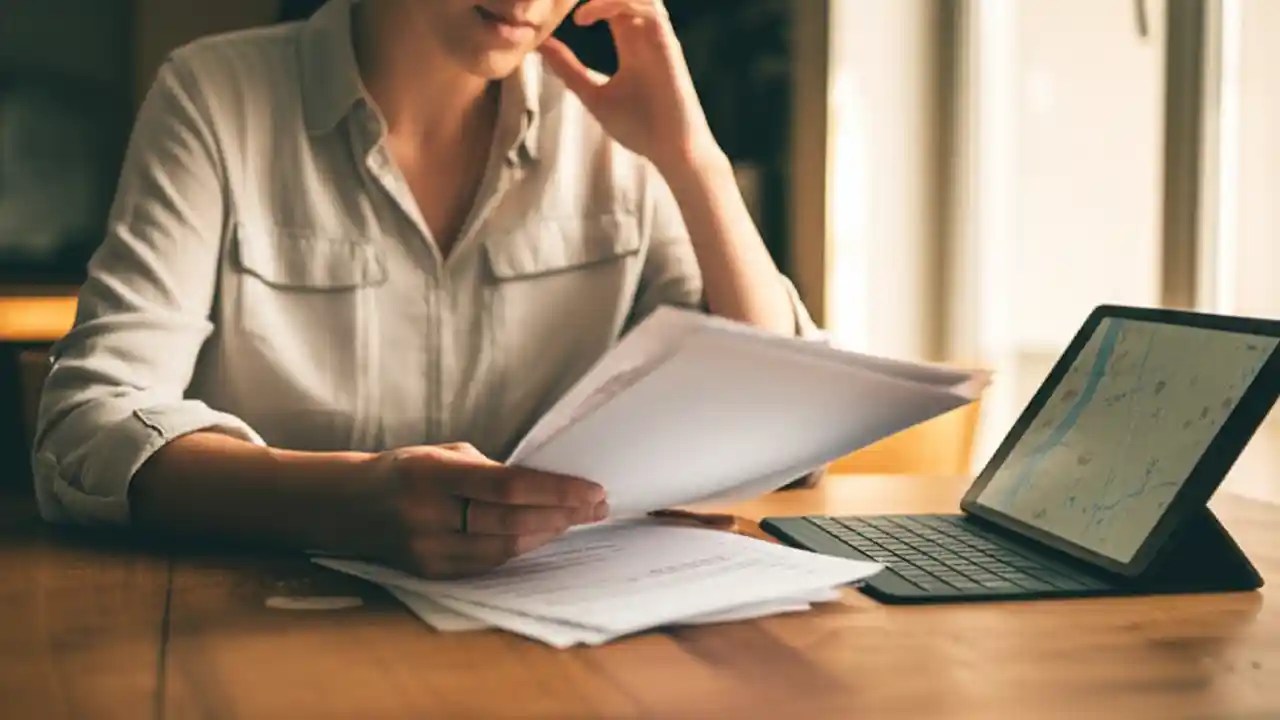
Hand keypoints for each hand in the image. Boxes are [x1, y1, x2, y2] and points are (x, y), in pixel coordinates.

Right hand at [361, 442, 607, 577]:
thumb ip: (489, 470)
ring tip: (577, 519)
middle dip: (563, 514)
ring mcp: (428, 550)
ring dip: (547, 534)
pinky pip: (488, 564)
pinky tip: (543, 534)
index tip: (591, 489)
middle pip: (512, 523)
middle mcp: (428, 515)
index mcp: (431, 475)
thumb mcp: (442, 454)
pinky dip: (521, 549)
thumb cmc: (404, 470)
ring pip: (505, 549)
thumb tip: (544, 485)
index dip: (555, 491)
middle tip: (597, 506)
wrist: (347, 506)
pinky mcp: (430, 573)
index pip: (508, 487)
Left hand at [538, 0, 720, 176]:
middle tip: (560, 0)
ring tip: (576, 11)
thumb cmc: (639, 127)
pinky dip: (616, 2)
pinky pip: (647, 6)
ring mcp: (658, 36)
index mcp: (631, 43)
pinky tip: (587, 17)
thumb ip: (568, 68)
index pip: (612, 3)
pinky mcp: (667, 42)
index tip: (554, 7)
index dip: (588, 0)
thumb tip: (540, 46)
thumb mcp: (592, 94)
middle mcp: (646, 33)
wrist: (672, 150)